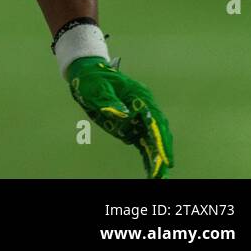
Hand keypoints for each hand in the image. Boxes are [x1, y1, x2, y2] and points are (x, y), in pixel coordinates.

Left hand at [68, 57, 173, 177]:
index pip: (154, 119)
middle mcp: (144, 107)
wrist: (87, 74)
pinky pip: (142, 142)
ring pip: (152, 140)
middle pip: (157, 131)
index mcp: (139, 96)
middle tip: (162, 170)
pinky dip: (147, 156)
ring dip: (156, 157)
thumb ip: (109, 101)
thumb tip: (123, 115)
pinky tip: (150, 171)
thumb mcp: (97, 87)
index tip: (163, 154)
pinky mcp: (131, 126)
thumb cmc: (92, 79)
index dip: (160, 137)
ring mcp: (139, 117)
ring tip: (158, 176)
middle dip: (161, 151)